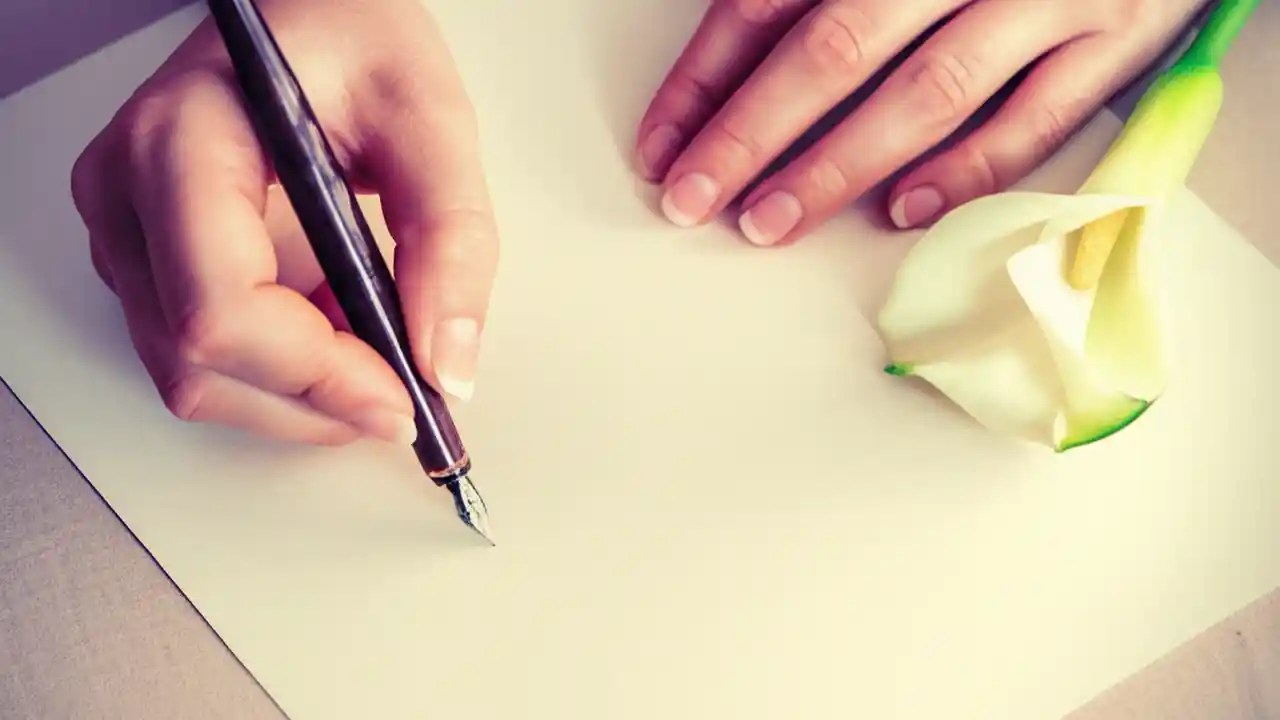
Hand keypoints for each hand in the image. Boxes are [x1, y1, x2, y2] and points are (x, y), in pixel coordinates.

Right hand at [71, 0, 497, 445]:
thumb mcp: (429, 116)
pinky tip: (339, 343)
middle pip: (198, 361)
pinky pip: (198, 358)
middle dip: (313, 401)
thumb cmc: (350, 40)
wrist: (302, 16)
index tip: (401, 397)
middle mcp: (127, 192)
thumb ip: (452, 239)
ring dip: (298, 398)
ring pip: (192, 378)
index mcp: (180, 139)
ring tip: (379, 361)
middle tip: (408, 397)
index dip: (315, 375)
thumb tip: (448, 363)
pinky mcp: (147, 260)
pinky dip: (278, 377)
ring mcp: (127, 233)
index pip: (219, 307)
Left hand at [635, 0, 1207, 244]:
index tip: (663, 146)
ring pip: (927, 92)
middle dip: (751, 132)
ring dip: (837, 166)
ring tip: (768, 222)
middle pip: (837, 47)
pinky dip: (965, 171)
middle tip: (692, 199)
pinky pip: (1033, 119)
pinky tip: (898, 213)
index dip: (708, 77)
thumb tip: (735, 71)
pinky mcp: (1120, 39)